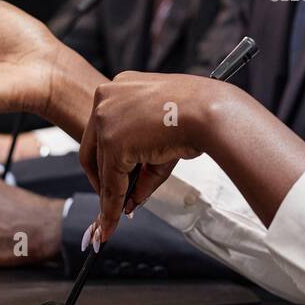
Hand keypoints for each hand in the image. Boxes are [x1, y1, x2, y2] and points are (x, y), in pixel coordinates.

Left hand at [78, 72, 218, 246]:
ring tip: (115, 216)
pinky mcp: (112, 141)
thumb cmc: (198, 115)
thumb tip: (131, 200)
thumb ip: (144, 166)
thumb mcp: (163, 137)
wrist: (210, 112)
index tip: (110, 179)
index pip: (102, 129)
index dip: (105, 159)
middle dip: (104, 179)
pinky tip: (114, 218)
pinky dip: (112, 204)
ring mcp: (105, 118)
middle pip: (94, 148)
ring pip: (102, 167)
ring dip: (109, 194)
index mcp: (120, 86)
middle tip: (112, 203)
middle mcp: (105, 97)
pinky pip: (111, 181)